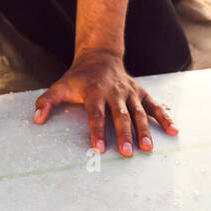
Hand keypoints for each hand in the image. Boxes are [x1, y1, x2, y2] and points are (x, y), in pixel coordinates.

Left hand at [33, 50, 176, 154]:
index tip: (98, 148)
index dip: (97, 131)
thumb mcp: (61, 86)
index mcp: (95, 92)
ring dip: (144, 130)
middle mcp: (115, 92)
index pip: (95, 114)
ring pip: (139, 112)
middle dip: (124, 134)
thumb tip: (36, 119)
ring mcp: (130, 92)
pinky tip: (173, 131)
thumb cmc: (79, 77)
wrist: (100, 57)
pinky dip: (164, 117)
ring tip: (147, 148)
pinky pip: (154, 106)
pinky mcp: (141, 93)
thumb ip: (47, 101)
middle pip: (120, 115)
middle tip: (127, 153)